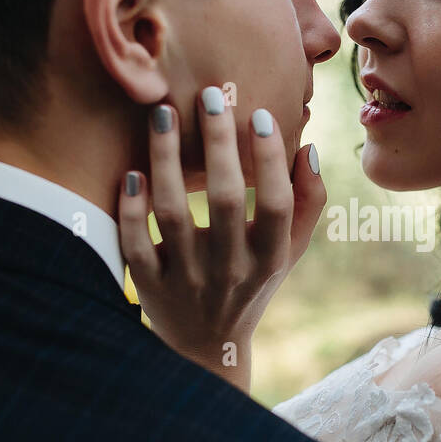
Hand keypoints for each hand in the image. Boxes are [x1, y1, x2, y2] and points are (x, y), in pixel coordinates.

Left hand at [119, 87, 325, 391]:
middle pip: (226, 201)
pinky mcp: (149, 286)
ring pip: (173, 215)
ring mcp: (187, 280)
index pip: (277, 205)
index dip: (271, 160)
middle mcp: (230, 270)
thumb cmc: (252, 283)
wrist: (206, 347)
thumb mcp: (288, 251)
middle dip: (219, 144)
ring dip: (166, 160)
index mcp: (269, 259)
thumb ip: (307, 203)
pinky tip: (132, 170)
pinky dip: (132, 208)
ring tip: (162, 113)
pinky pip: (136, 243)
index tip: (259, 115)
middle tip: (209, 94)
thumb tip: (308, 147)